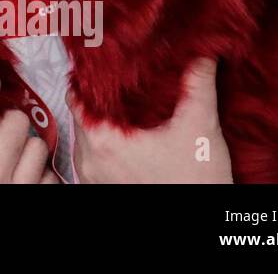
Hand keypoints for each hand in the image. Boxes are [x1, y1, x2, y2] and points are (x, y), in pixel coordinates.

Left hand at [71, 58, 232, 182]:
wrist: (199, 224)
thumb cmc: (195, 183)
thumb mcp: (200, 128)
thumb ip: (197, 85)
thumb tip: (201, 53)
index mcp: (102, 141)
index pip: (76, 96)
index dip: (90, 77)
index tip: (106, 65)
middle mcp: (88, 160)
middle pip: (82, 115)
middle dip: (100, 98)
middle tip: (122, 82)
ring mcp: (93, 177)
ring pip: (87, 136)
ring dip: (104, 121)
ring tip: (128, 107)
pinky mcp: (103, 188)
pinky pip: (95, 157)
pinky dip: (108, 143)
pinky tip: (131, 135)